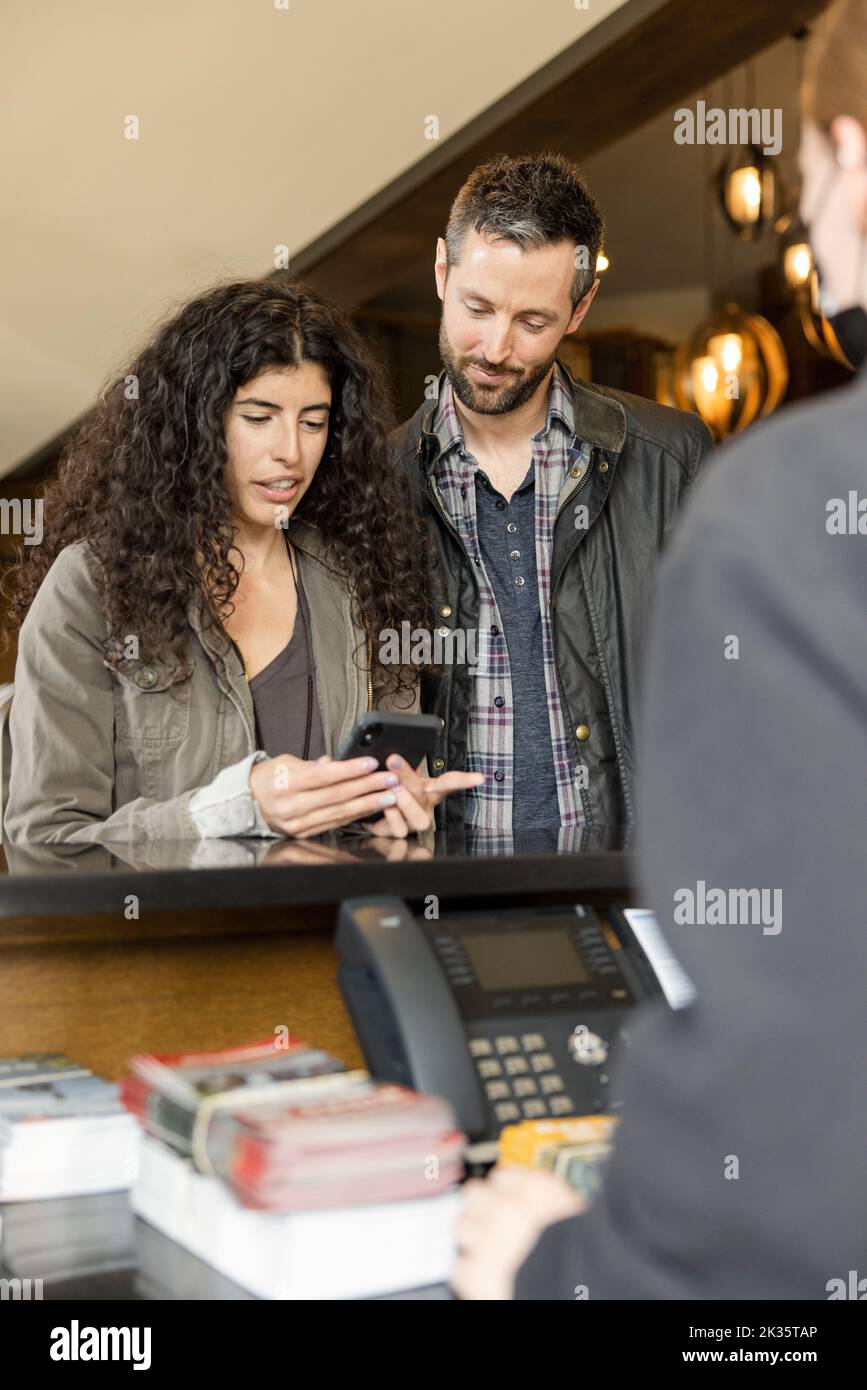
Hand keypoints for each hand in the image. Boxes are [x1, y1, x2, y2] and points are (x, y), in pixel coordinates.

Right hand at [249, 753, 402, 837]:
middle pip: (335, 796)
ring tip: (389, 795)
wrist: (247, 803)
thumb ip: (313, 764)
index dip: (349, 770)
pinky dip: (355, 816)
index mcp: (284, 784)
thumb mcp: (285, 763)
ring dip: (368, 804)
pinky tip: (372, 808)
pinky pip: (334, 824)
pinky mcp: (303, 834)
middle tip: (389, 780)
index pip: (323, 776)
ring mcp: (297, 823)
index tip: (371, 763)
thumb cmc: (268, 778)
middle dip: (367, 787)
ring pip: (339, 813)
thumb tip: (337, 762)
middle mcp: (291, 806)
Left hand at [360, 753, 483, 837]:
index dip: (464, 780)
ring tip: (391, 787)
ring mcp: (415, 822)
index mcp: (430, 789)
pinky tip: (385, 806)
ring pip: (418, 817)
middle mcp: (426, 806)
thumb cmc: (390, 788)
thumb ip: (399, 763)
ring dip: (404, 800)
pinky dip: (392, 816)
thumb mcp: (397, 773)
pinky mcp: (400, 832)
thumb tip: (394, 749)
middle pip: (424, 793)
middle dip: (408, 775)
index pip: (450, 782)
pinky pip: (400, 829)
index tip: (479, 778)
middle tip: (393, 760)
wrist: (374, 812)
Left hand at [451, 1165, 585, 1300]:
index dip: (507, 1191)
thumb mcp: (580, 1220)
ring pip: (462, 1225)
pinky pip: (460, 1265)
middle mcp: (509, 1208)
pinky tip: (487, 1275)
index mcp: (540, 1191)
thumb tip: (546, 1208)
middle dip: (481, 1208)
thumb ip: (555, 1207)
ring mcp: (488, 1240)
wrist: (582, 1287)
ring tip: (489, 1250)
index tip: (511, 1200)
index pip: (505, 1175)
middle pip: (475, 1193)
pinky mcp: (475, 1273)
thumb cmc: (588, 1260)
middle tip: (493, 1223)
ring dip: (473, 1237)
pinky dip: (471, 1272)